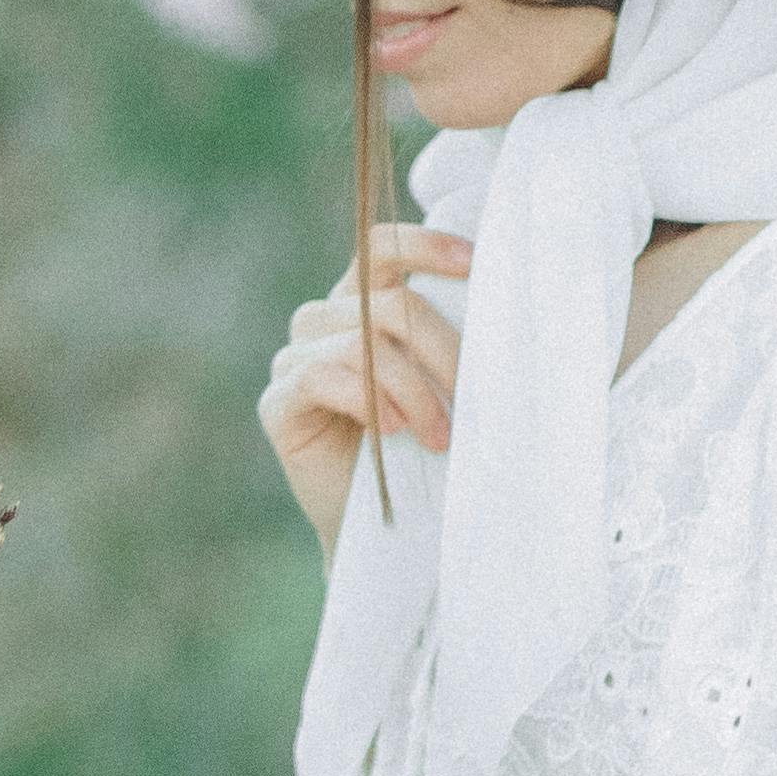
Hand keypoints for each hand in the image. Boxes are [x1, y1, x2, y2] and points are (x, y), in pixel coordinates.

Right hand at [259, 223, 470, 546]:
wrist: (388, 528)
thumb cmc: (424, 450)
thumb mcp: (443, 384)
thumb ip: (448, 338)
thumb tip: (498, 302)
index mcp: (363, 302)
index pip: (383, 248)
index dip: (425, 247)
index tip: (474, 266)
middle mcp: (323, 321)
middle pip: (388, 304)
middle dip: (441, 349)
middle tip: (471, 398)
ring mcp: (294, 359)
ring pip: (362, 343)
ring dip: (412, 389)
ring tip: (439, 436)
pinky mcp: (278, 403)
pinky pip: (321, 378)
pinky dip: (367, 400)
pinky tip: (394, 430)